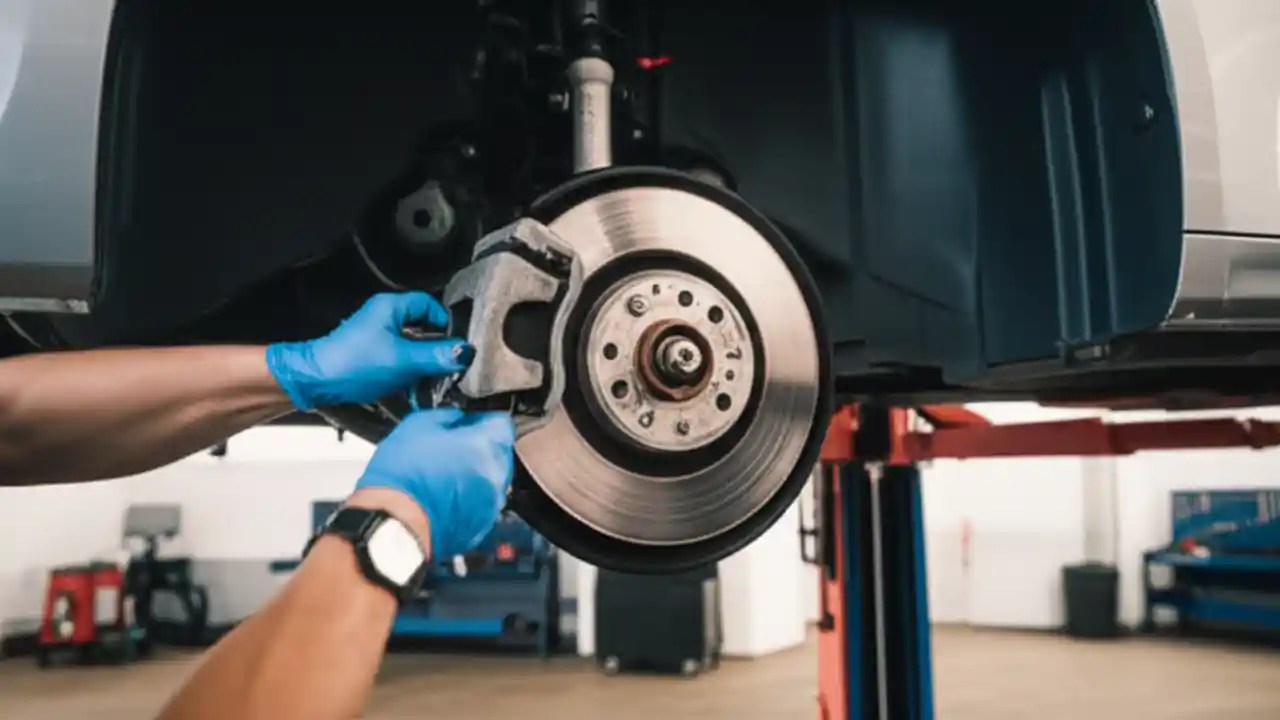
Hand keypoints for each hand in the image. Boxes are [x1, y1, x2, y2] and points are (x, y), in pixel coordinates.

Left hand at [266, 292, 472, 409]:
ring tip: (430, 382)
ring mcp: (378, 338)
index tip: (453, 343)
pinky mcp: (373, 356)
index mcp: (391, 307)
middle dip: (436, 349)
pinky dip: (410, 374)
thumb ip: (435, 356)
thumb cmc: (351, 364)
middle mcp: (384, 318)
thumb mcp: (402, 360)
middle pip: (424, 328)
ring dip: (423, 365)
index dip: (444, 322)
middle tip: (446, 366)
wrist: (316, 381)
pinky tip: (414, 391)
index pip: (429, 305)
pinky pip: (401, 361)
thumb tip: (464, 353)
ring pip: (413, 347)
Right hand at [354, 409, 515, 559]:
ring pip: (493, 479)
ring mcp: (491, 504)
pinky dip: (470, 498)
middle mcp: (496, 476)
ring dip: (476, 473)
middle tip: (452, 448)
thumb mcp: (417, 427)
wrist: (393, 525)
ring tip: (445, 475)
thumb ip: (447, 417)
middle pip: (500, 452)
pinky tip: (445, 496)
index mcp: (484, 447)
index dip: (482, 419)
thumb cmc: (402, 479)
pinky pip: (483, 503)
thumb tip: (457, 418)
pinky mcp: (482, 526)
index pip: (501, 422)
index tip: (467, 422)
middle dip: (481, 447)